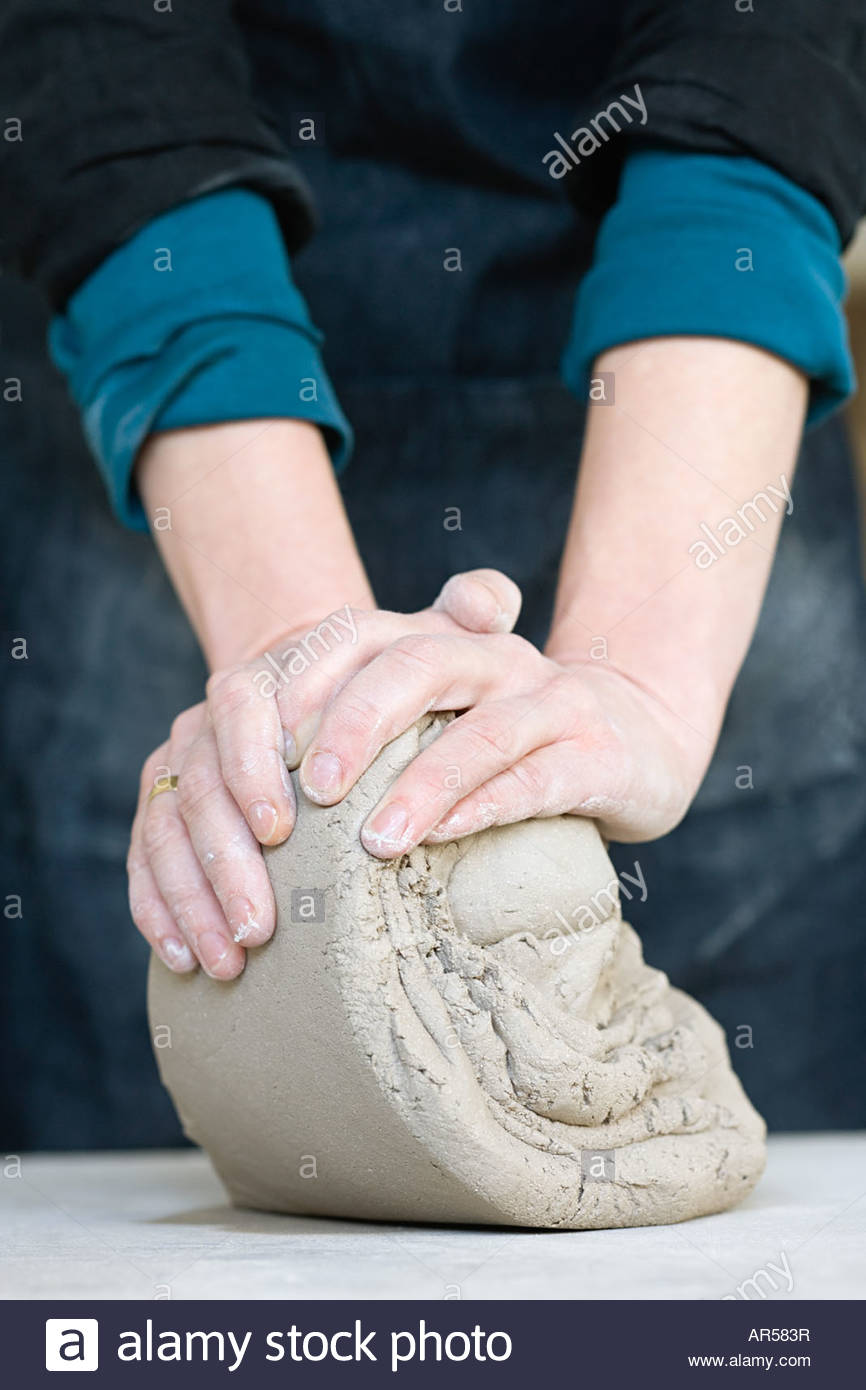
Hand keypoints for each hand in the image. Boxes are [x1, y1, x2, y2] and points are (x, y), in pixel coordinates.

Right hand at [127, 570, 521, 977]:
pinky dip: (158, 908)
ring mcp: (180, 767)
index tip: (284, 829)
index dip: (254, 767)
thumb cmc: (392, 682)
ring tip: (229, 959)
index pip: (241, 708)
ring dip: (193, 897)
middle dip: (224, 860)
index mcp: (264, 675)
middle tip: (260, 925)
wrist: (329, 697)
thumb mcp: (429, 645)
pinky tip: (184, 957)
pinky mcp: (164, 810)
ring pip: (166, 829)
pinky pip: (145, 859)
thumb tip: (494, 596)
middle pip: (199, 785)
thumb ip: (462, 616)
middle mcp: (208, 719)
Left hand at [300, 612, 708, 859]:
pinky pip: (537, 779)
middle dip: (357, 722)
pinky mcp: (598, 755)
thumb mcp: (442, 714)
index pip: (362, 633)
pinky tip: (444, 839)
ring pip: (481, 731)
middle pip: (418, 664)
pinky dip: (487, 807)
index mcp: (447, 639)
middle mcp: (498, 657)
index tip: (267, 737)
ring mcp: (554, 702)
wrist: (639, 741)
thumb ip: (371, 722)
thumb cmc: (513, 740)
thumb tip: (271, 770)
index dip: (309, 676)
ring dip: (422, 785)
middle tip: (312, 786)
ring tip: (373, 842)